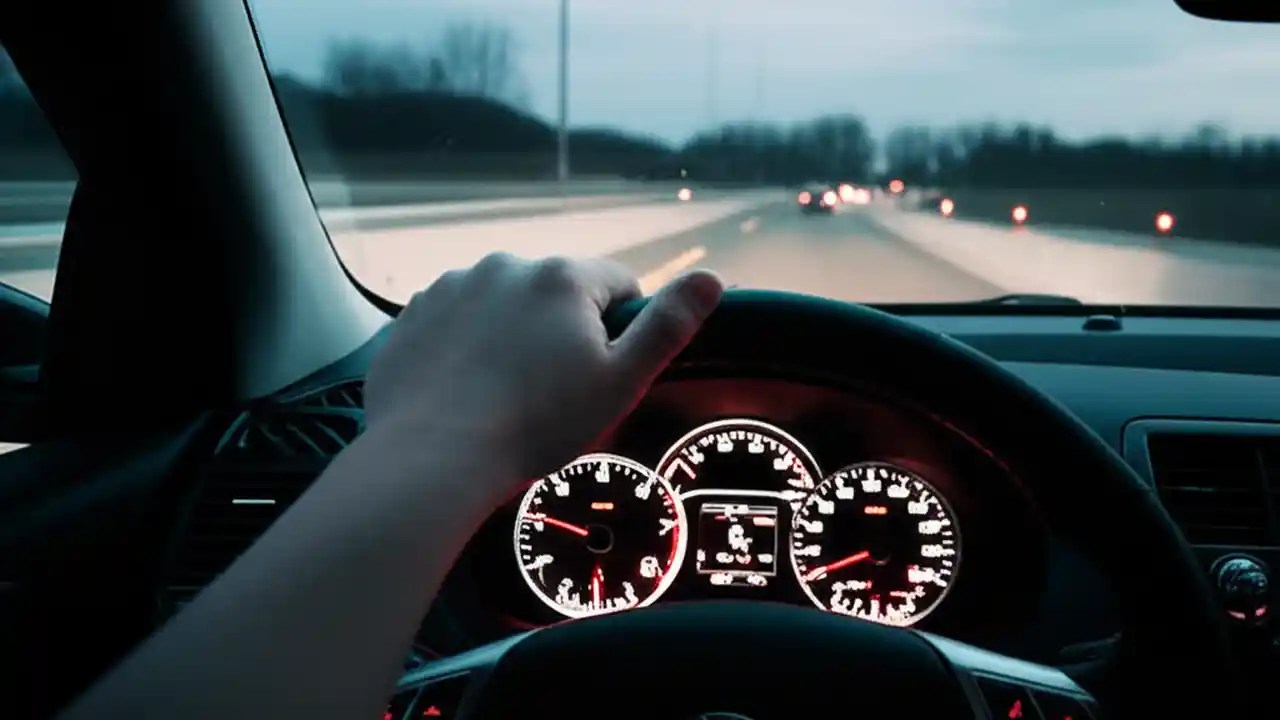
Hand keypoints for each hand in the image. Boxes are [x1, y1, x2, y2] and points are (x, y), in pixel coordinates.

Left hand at [363, 253, 722, 499]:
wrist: (430, 457)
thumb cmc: (535, 426)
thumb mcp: (620, 383)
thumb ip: (667, 326)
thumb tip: (712, 277)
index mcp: (563, 278)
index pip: (618, 284)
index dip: (621, 329)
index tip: (603, 373)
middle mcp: (506, 266)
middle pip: (556, 294)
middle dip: (562, 331)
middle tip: (552, 394)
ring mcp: (452, 287)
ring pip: (503, 306)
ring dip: (511, 336)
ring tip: (503, 396)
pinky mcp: (412, 316)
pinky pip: (455, 323)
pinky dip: (464, 348)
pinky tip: (464, 392)